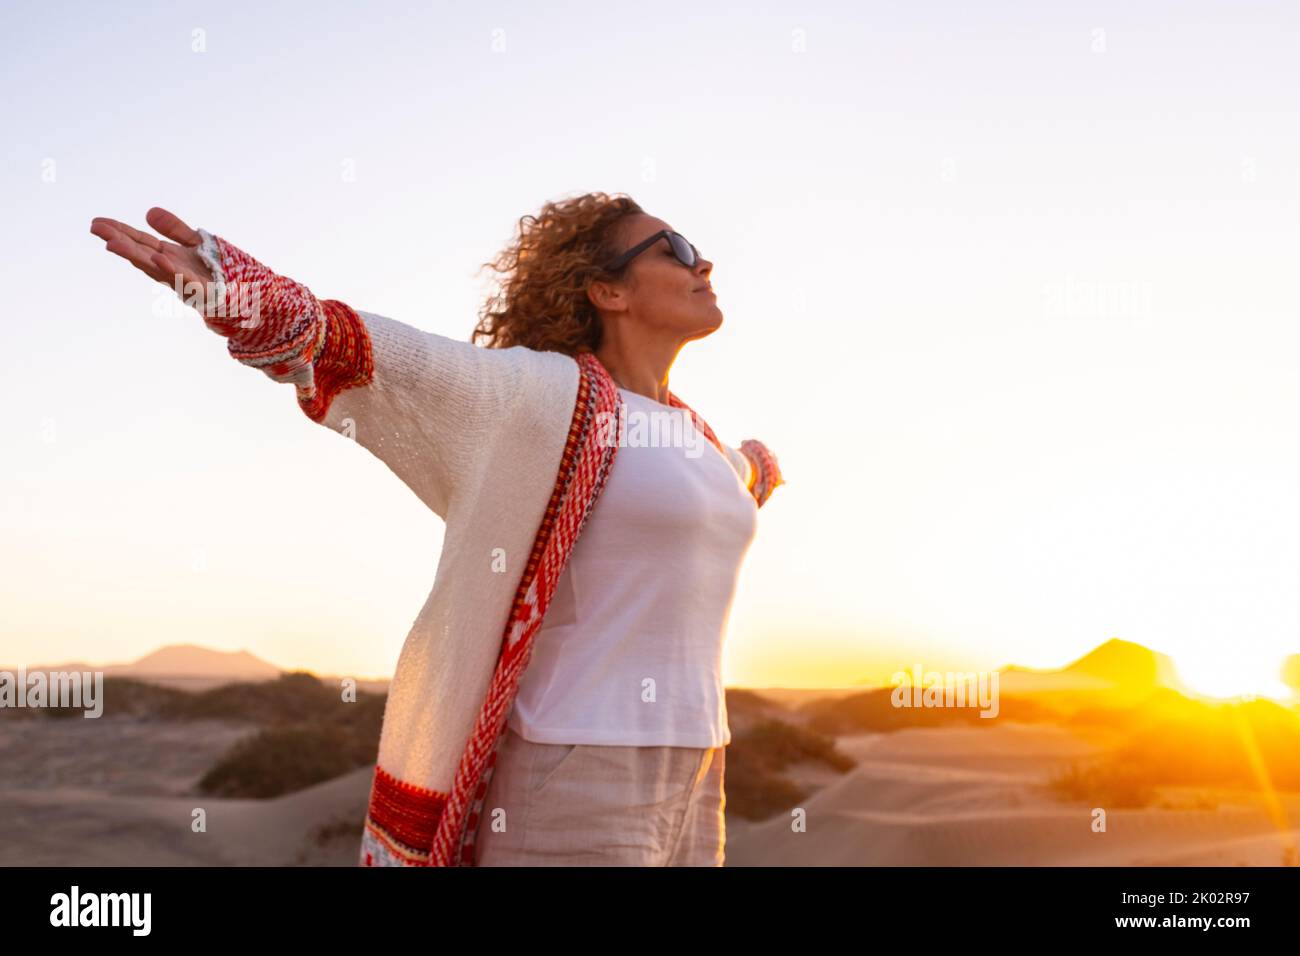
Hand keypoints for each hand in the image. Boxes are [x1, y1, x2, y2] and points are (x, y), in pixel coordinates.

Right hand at [91, 207, 211, 291]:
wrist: (244, 292)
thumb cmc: (218, 269)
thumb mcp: (195, 242)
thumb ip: (174, 229)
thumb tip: (148, 212)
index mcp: (167, 256)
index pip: (139, 242)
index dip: (119, 232)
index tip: (96, 223)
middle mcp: (171, 269)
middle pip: (141, 253)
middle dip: (119, 241)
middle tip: (96, 230)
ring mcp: (184, 280)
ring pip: (155, 267)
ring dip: (135, 255)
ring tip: (113, 243)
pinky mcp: (201, 290)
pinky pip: (185, 279)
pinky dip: (171, 269)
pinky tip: (158, 257)